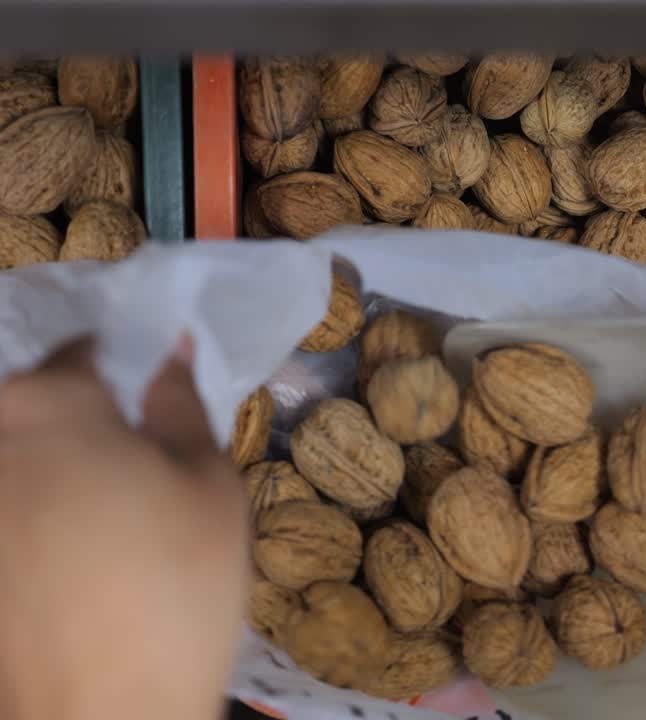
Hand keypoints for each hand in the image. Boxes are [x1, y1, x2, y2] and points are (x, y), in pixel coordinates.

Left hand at [0, 340, 246, 719]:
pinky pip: (14, 510)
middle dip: (87, 424)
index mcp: (46, 404)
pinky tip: (83, 566)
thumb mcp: (209, 481)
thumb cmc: (175, 584)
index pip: (86, 351)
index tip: (160, 406)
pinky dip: (40, 521)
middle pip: (39, 405)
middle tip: (145, 474)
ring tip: (116, 528)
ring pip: (22, 461)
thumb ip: (180, 403)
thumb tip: (172, 349)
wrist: (103, 713)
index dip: (131, 370)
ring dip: (61, 474)